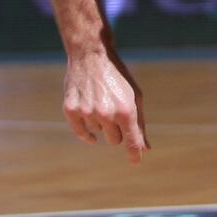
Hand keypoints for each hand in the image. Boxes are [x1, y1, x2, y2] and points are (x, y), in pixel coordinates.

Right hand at [63, 46, 148, 162]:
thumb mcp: (135, 97)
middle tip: (114, 114)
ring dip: (101, 124)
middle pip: (114, 140)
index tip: (135, 161)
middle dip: (116, 131)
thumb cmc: (117, 76)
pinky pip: (80, 132)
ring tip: (100, 102)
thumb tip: (145, 148)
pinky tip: (91, 135)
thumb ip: (139, 124)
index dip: (134, 153)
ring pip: (98, 133)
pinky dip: (86, 135)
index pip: (131, 141)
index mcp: (125, 110)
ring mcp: (87, 112)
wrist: (92, 55)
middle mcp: (106, 113)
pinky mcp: (71, 109)